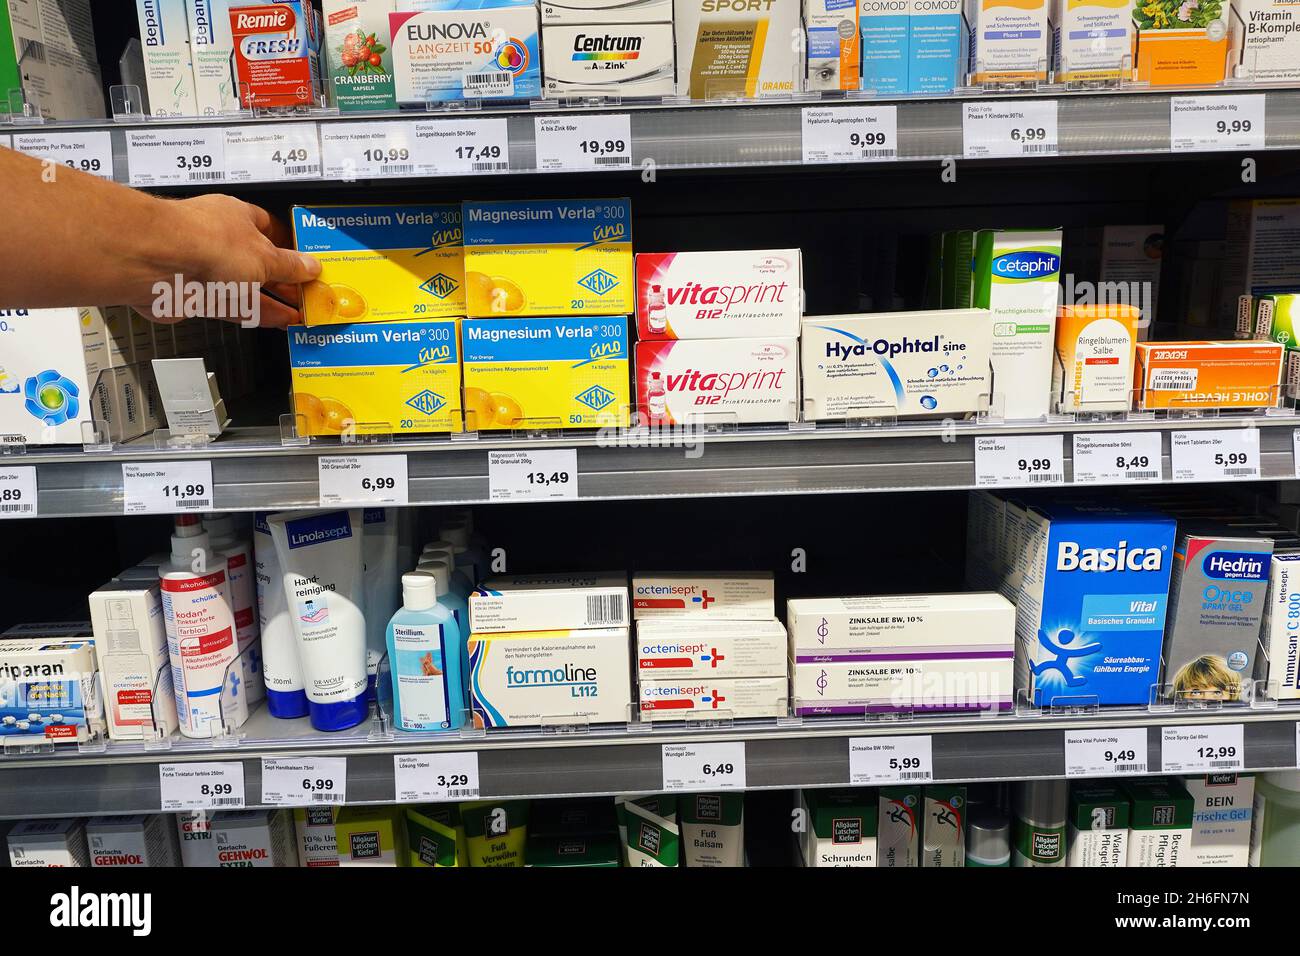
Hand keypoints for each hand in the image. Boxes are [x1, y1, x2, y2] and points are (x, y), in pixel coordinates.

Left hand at [144, 194, 320, 328]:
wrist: (159, 263)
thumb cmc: (203, 241)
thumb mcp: (263, 257)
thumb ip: (289, 266)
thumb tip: (309, 266)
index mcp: (237, 218)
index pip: (269, 229)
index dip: (289, 247)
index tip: (307, 264)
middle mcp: (220, 240)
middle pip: (258, 263)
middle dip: (284, 280)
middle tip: (307, 294)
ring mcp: (206, 269)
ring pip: (246, 288)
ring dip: (273, 301)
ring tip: (298, 313)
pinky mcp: (195, 296)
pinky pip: (233, 307)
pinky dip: (255, 315)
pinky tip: (276, 321)